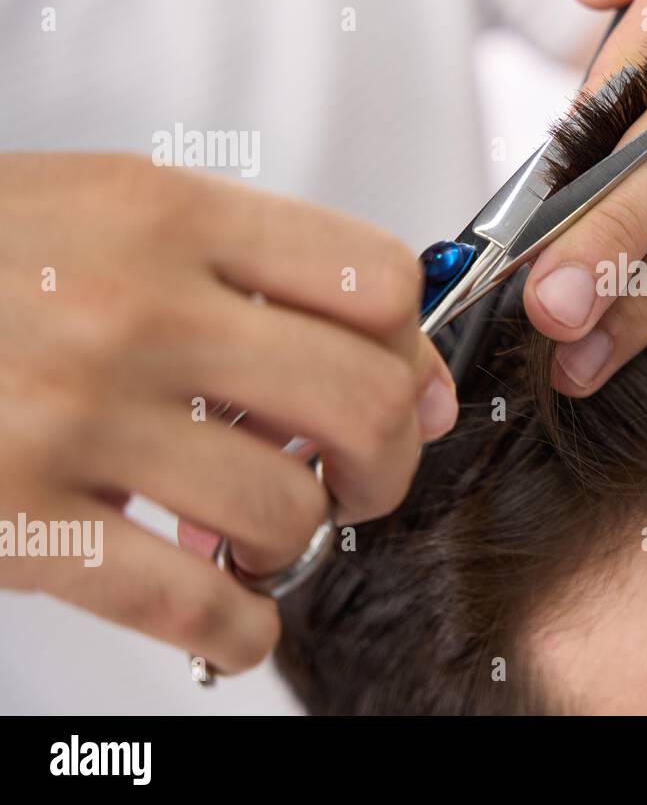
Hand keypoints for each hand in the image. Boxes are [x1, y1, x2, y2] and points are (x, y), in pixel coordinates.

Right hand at [0, 154, 456, 672]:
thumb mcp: (103, 212)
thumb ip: (244, 267)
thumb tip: (394, 362)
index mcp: (163, 214)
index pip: (373, 279)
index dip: (412, 349)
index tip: (408, 390)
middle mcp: (132, 307)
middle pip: (362, 399)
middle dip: (389, 461)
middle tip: (363, 480)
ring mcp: (73, 416)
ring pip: (287, 511)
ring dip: (300, 543)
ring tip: (262, 536)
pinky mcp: (17, 520)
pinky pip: (189, 605)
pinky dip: (239, 629)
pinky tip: (230, 615)